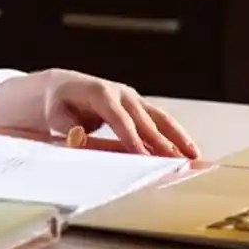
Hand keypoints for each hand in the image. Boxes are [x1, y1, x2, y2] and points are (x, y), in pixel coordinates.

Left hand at [42, 70, 199, 159]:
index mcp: (100, 93)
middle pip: (144, 120)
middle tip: (178, 162)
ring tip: (194, 155)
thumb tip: (79, 138)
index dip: (132, 138)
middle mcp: (121, 93)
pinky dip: (175, 135)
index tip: (144, 157)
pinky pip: (160, 120)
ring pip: (159, 118)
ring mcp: (132, 98)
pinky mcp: (138, 106)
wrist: (62, 87)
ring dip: (177, 137)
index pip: (120, 119)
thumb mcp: (55, 114)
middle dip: (161, 142)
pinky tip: (187, 150)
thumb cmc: (58, 103)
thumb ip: (68, 126)